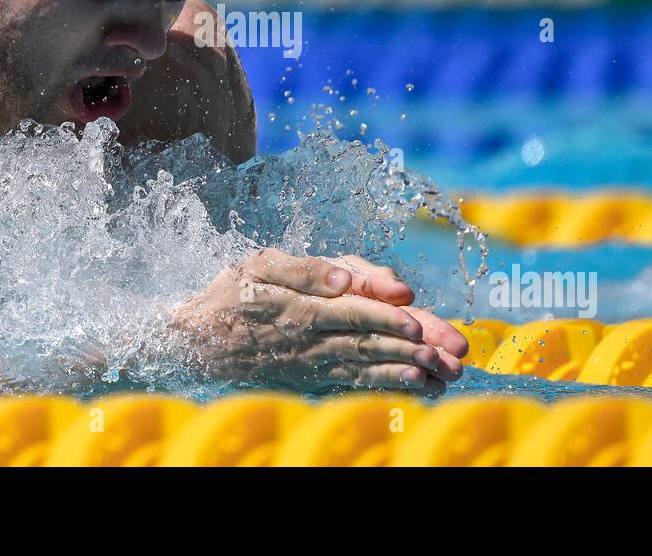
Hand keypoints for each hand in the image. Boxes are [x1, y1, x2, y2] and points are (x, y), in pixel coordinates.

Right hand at [170, 249, 467, 394]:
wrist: (195, 343)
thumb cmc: (231, 294)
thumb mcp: (261, 265)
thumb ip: (307, 269)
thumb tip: (348, 278)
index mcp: (299, 308)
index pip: (351, 313)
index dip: (386, 318)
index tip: (419, 323)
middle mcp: (309, 342)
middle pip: (370, 344)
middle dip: (416, 349)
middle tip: (456, 354)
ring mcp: (312, 366)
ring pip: (368, 367)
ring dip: (410, 371)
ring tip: (447, 374)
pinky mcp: (312, 380)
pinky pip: (355, 384)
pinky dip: (387, 385)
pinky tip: (416, 386)